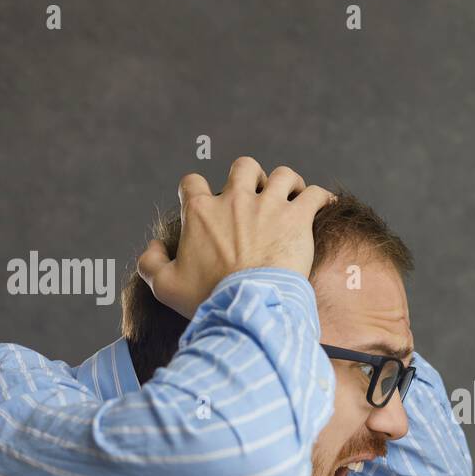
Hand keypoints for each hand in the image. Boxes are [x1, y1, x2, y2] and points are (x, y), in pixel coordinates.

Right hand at [137, 156, 334, 318]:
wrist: (249, 307)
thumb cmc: (207, 299)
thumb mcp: (165, 286)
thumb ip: (150, 264)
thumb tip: (151, 247)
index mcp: (201, 211)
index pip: (192, 182)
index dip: (197, 190)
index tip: (207, 205)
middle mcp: (234, 200)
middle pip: (242, 167)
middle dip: (250, 177)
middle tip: (256, 197)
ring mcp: (269, 206)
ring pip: (282, 175)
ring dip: (287, 183)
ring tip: (292, 196)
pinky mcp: (297, 218)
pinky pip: (315, 194)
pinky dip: (321, 197)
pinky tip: (324, 204)